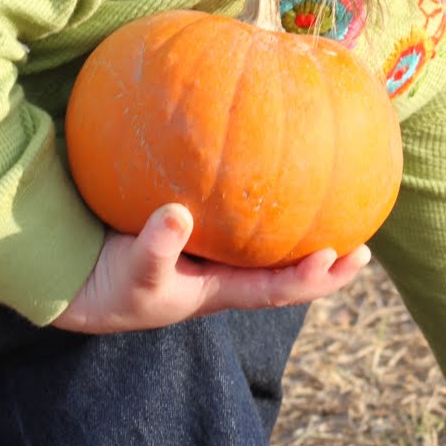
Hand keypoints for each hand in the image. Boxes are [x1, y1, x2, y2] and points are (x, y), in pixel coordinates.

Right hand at [53, 204, 370, 333]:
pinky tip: (264, 155)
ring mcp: (215, 254)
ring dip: (300, 225)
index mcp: (221, 291)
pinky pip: (237, 214)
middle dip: (325, 259)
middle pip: (287, 270)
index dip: (313, 278)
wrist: (81, 283)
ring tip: (333, 193)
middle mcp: (227, 273)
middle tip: (363, 241)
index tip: (341, 256)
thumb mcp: (132, 272)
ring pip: (267, 243)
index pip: (278, 289)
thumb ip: (154, 249)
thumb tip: (178, 214)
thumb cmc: (110, 287)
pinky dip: (256, 194)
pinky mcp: (197, 230)